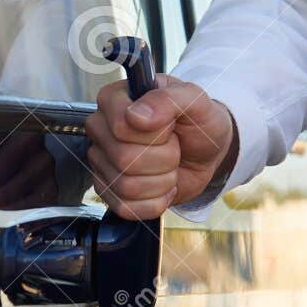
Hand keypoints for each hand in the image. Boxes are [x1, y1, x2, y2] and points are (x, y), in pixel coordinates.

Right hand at [85, 73, 235, 219]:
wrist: (205, 152)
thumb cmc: (197, 122)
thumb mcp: (194, 100)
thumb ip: (168, 98)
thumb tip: (136, 115)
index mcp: (114, 99)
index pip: (121, 126)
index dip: (155, 133)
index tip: (170, 125)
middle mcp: (101, 129)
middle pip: (124, 158)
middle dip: (164, 158)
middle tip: (174, 146)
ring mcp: (102, 162)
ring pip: (127, 186)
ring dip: (163, 180)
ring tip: (169, 165)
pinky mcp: (109, 191)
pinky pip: (127, 208)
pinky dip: (156, 201)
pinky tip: (162, 185)